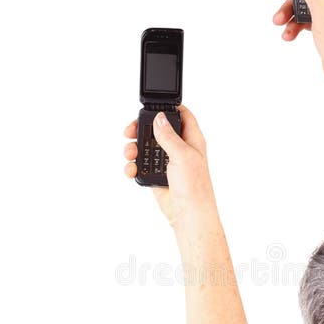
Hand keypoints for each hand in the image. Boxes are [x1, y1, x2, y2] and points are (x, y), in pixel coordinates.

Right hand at [124, 105, 218, 230]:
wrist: (188, 215)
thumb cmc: (195, 187)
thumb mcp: (182, 155)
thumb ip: (169, 136)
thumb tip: (160, 118)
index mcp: (191, 139)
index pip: (182, 115)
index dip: (168, 109)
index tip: (151, 109)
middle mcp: (179, 148)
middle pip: (157, 129)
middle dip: (141, 129)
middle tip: (129, 132)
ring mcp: (167, 162)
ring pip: (146, 147)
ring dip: (133, 149)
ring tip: (129, 154)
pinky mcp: (157, 175)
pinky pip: (141, 165)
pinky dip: (133, 166)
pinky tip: (131, 170)